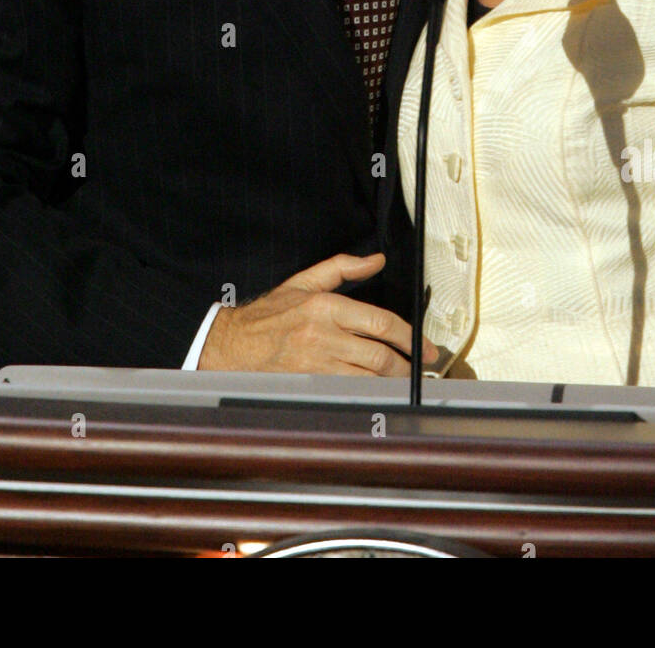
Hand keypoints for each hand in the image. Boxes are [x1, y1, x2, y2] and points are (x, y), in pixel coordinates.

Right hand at [197, 252, 436, 375]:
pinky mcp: (307, 385)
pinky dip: (367, 393)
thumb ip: (343, 268)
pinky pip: (348, 392)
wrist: (231, 345)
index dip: (408, 336)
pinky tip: (377, 392)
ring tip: (404, 380)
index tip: (423, 345)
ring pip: (367, 377)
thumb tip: (376, 260)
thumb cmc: (268, 315)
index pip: (380, 322)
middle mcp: (322, 335)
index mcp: (325, 306)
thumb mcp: (304, 282)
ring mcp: (314, 364)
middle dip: (405, 364)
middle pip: (378, 355)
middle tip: (419, 366)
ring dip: (390, 382)